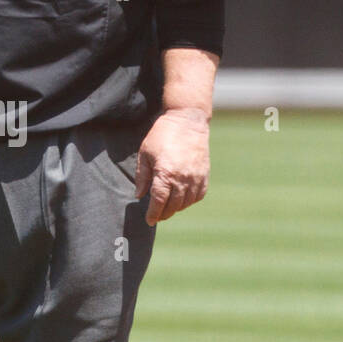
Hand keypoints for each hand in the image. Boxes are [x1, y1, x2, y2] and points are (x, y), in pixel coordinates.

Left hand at [135, 107, 209, 224]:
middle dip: (163, 213)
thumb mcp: (145, 154)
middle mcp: (182, 178)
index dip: (153, 213)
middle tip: (157, 215)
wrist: (187, 121)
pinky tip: (182, 199)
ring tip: (168, 207)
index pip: (158, 202)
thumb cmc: (162, 135)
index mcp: (165, 174)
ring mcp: (195, 177)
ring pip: (186, 203)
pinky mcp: (204, 174)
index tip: (149, 220)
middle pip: (173, 206)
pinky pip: (198, 195)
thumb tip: (138, 195)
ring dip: (176, 208)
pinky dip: (190, 201)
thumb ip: (142, 177)